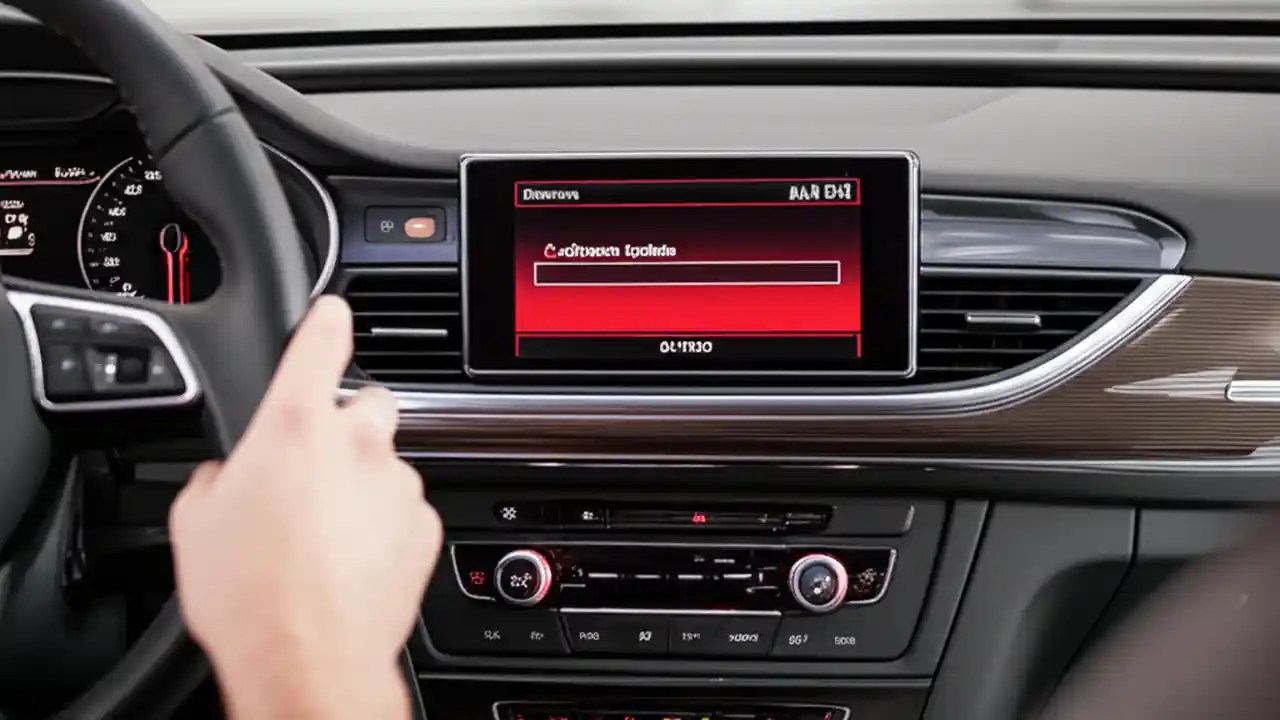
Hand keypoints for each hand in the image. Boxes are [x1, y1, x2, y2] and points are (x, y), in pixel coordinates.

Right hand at [168, 296, 441, 719]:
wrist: (307, 660)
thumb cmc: (249, 595)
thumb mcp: (197, 521)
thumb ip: (218, 476)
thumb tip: (228, 476)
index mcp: (296, 424)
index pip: (322, 339)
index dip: (326, 320)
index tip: (332, 312)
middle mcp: (358, 443)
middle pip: (364, 405)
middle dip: (343, 428)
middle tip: (312, 471)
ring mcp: (397, 484)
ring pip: (385, 463)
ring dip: (361, 485)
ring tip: (323, 536)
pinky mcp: (424, 525)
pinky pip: (404, 510)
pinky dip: (383, 526)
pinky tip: (350, 562)